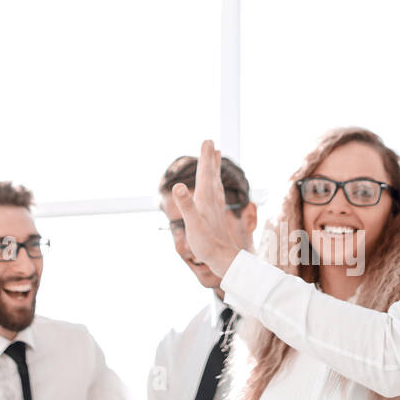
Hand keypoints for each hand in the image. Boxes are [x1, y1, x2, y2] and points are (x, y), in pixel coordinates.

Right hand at [172, 139, 242, 276]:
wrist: (222, 258)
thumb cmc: (206, 242)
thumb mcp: (192, 223)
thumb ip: (185, 204)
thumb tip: (178, 186)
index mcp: (205, 198)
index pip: (205, 173)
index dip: (205, 157)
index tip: (207, 140)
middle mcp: (212, 199)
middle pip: (212, 174)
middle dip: (210, 158)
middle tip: (210, 142)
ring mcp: (215, 206)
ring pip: (215, 182)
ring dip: (214, 168)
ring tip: (216, 156)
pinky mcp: (216, 214)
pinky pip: (216, 192)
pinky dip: (214, 183)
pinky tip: (214, 185)